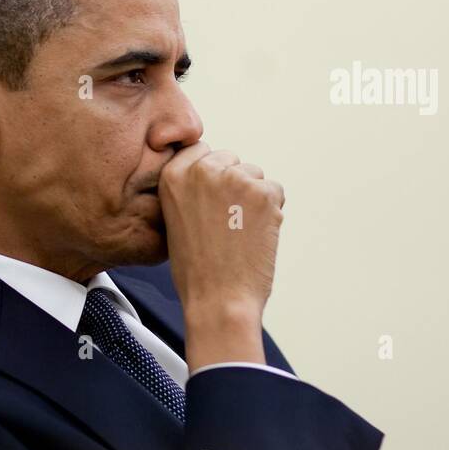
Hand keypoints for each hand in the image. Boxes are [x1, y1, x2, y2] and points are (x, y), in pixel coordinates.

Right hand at [156, 142, 284, 368]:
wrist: (218, 299)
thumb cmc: (195, 269)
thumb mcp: (174, 220)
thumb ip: (189, 189)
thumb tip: (215, 175)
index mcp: (173, 176)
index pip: (201, 150)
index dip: (210, 174)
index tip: (210, 198)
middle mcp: (203, 170)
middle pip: (231, 160)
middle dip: (233, 184)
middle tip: (226, 221)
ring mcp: (235, 179)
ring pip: (254, 175)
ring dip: (253, 198)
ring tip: (239, 232)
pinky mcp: (264, 193)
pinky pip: (275, 191)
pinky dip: (271, 212)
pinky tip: (254, 236)